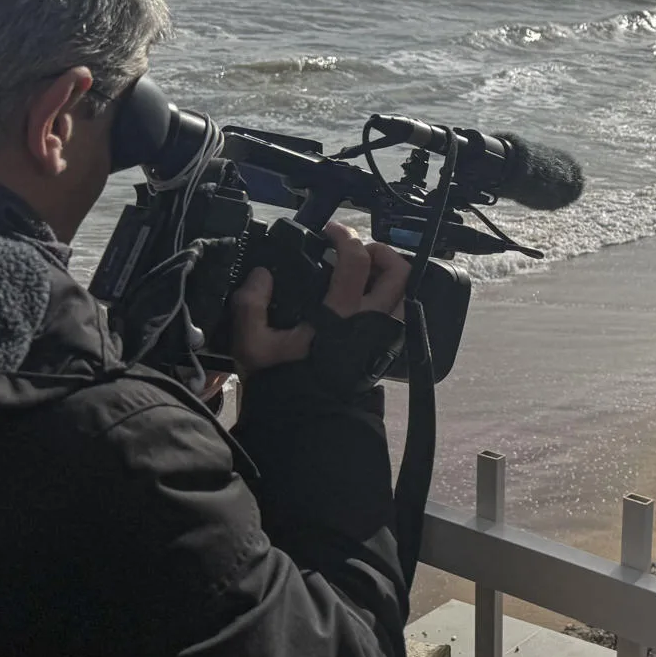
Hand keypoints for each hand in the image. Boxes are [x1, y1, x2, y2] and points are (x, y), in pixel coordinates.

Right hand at [229, 220, 411, 374]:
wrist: (303, 425)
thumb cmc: (280, 384)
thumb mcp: (253, 344)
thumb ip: (252, 304)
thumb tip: (261, 275)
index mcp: (341, 315)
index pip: (357, 261)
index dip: (345, 236)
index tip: (329, 232)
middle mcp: (370, 322)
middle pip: (399, 273)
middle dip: (382, 252)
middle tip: (357, 252)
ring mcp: (382, 337)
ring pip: (404, 295)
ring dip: (387, 277)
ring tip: (361, 276)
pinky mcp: (383, 351)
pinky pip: (396, 315)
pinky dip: (384, 300)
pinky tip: (359, 303)